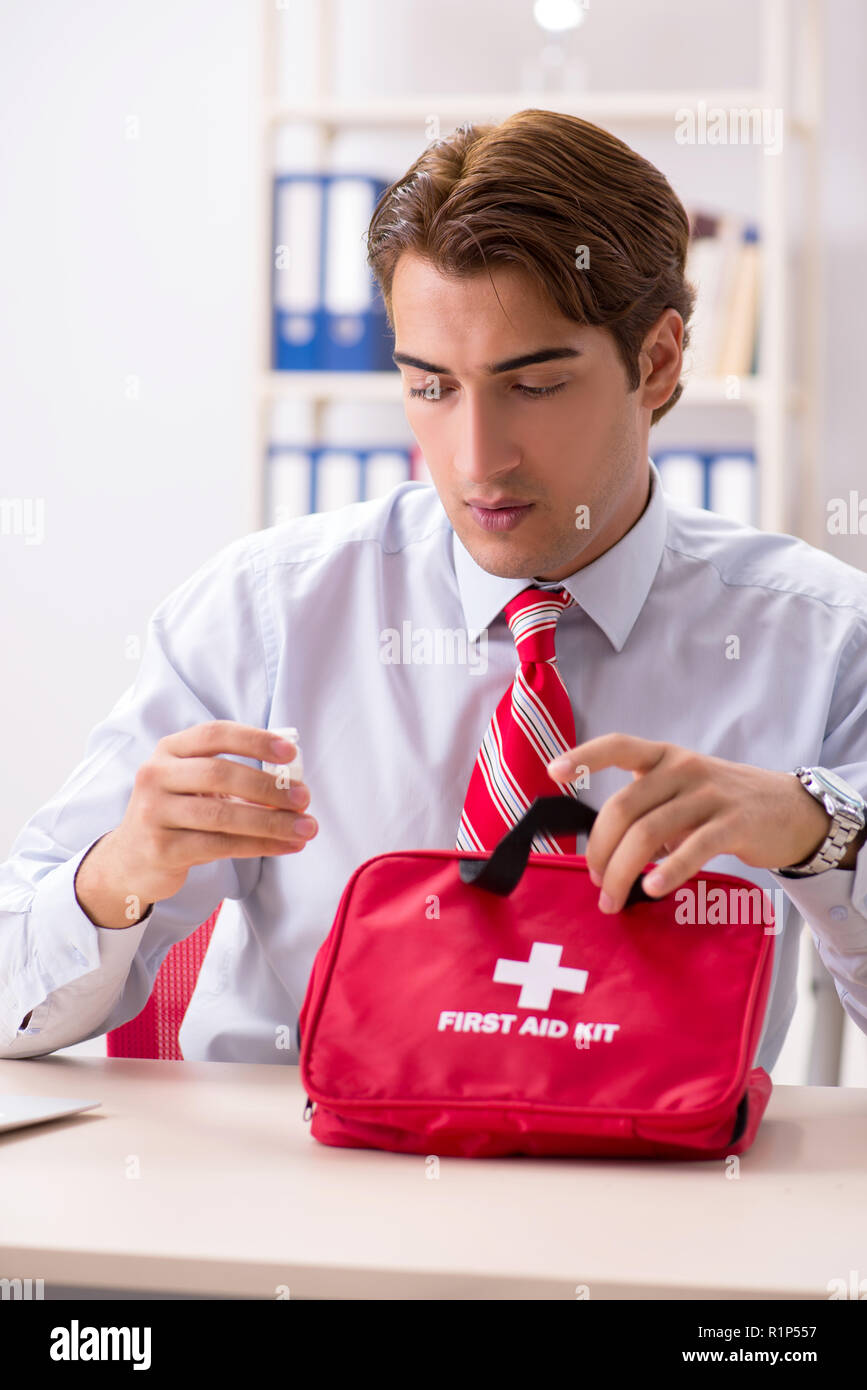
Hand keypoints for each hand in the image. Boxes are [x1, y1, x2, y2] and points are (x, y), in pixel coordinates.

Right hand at [111, 721, 317, 905]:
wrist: (130, 860)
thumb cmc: (178, 815)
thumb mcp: (196, 785)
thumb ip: (236, 777)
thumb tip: (293, 784)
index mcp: (170, 750)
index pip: (214, 734)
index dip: (254, 740)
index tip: (290, 753)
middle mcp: (156, 775)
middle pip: (219, 774)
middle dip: (268, 787)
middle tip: (304, 798)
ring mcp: (154, 812)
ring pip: (222, 816)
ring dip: (271, 822)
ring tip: (305, 828)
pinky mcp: (161, 849)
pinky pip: (219, 846)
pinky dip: (259, 846)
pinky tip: (285, 846)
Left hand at [545, 734, 840, 913]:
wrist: (792, 810)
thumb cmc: (723, 805)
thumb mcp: (682, 793)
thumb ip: (646, 812)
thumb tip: (604, 855)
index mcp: (663, 757)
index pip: (618, 746)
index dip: (584, 756)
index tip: (553, 772)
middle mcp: (682, 769)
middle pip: (624, 808)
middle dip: (600, 850)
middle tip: (594, 882)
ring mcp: (709, 794)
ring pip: (650, 832)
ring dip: (623, 870)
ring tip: (613, 899)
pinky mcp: (735, 822)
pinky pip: (693, 847)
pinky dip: (668, 870)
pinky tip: (652, 889)